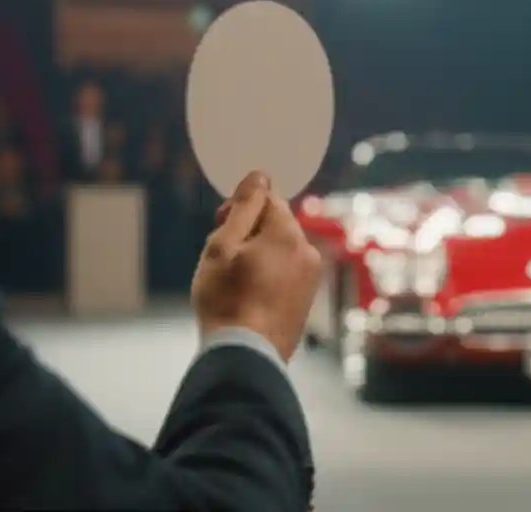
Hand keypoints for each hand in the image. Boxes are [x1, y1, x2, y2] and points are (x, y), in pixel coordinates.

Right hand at [192, 171, 322, 361]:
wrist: (246, 355)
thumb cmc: (227, 299)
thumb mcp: (223, 246)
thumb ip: (243, 208)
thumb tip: (260, 175)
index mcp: (288, 234)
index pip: (268, 199)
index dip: (240, 208)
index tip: (219, 226)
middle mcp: (307, 251)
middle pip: (275, 225)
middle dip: (248, 233)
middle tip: (221, 259)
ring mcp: (310, 278)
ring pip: (279, 250)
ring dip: (256, 255)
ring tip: (232, 282)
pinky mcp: (306, 299)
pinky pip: (285, 273)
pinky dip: (267, 276)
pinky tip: (246, 297)